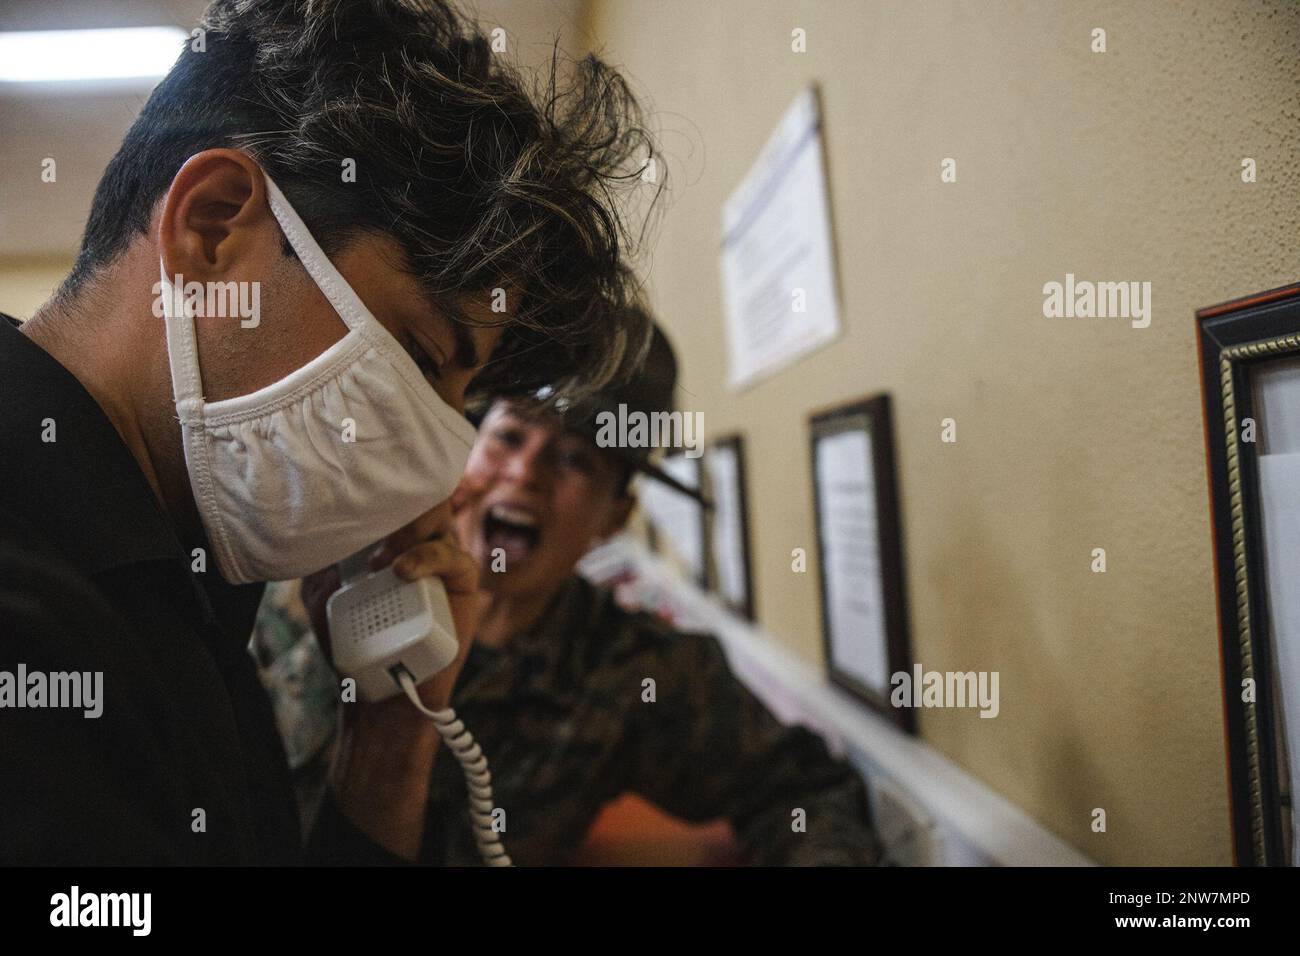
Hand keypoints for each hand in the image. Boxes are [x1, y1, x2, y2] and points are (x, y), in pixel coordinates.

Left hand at [302, 500, 488, 859]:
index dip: (385, 474)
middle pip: (421, 494)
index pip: (395, 492)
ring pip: (439, 519)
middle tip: (371, 507)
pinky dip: (425, 559)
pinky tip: (400, 571)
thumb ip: (325, 555)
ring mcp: (443, 560)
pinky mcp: (462, 585)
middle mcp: (419, 540)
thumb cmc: (352, 641)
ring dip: (408, 528)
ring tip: (382, 555)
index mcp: (390, 535)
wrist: (379, 690)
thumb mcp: (324, 592)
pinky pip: (453, 559)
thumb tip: (319, 520)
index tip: (362, 461)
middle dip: (397, 494)